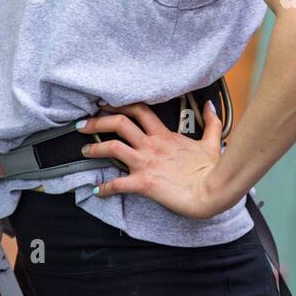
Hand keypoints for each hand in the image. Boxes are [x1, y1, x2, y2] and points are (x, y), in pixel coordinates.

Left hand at [77, 99, 225, 219]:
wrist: (213, 190)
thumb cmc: (212, 169)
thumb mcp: (212, 141)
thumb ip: (211, 122)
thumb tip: (210, 104)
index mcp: (164, 135)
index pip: (139, 110)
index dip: (120, 105)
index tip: (104, 105)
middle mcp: (152, 145)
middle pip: (120, 123)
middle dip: (98, 122)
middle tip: (82, 124)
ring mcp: (147, 163)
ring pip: (113, 147)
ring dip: (95, 148)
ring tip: (83, 151)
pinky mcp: (145, 182)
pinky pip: (118, 184)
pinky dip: (105, 187)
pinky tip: (97, 190)